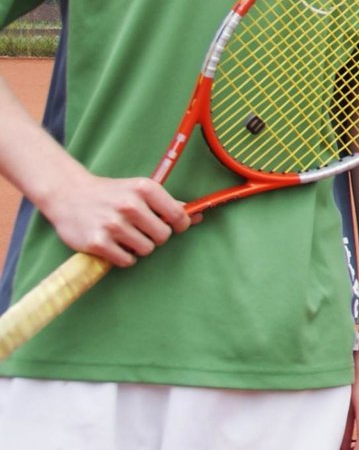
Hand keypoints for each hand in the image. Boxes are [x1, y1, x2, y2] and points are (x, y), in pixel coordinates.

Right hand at [40, 169, 189, 265]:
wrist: (69, 194)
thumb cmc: (112, 193)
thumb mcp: (140, 190)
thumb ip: (168, 204)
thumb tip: (198, 216)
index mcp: (145, 189)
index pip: (178, 216)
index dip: (180, 225)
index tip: (173, 226)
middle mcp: (129, 205)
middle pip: (163, 236)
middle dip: (156, 236)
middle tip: (142, 230)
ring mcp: (112, 225)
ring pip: (146, 250)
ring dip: (139, 247)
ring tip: (127, 236)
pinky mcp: (97, 243)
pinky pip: (126, 260)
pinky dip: (124, 257)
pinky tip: (116, 245)